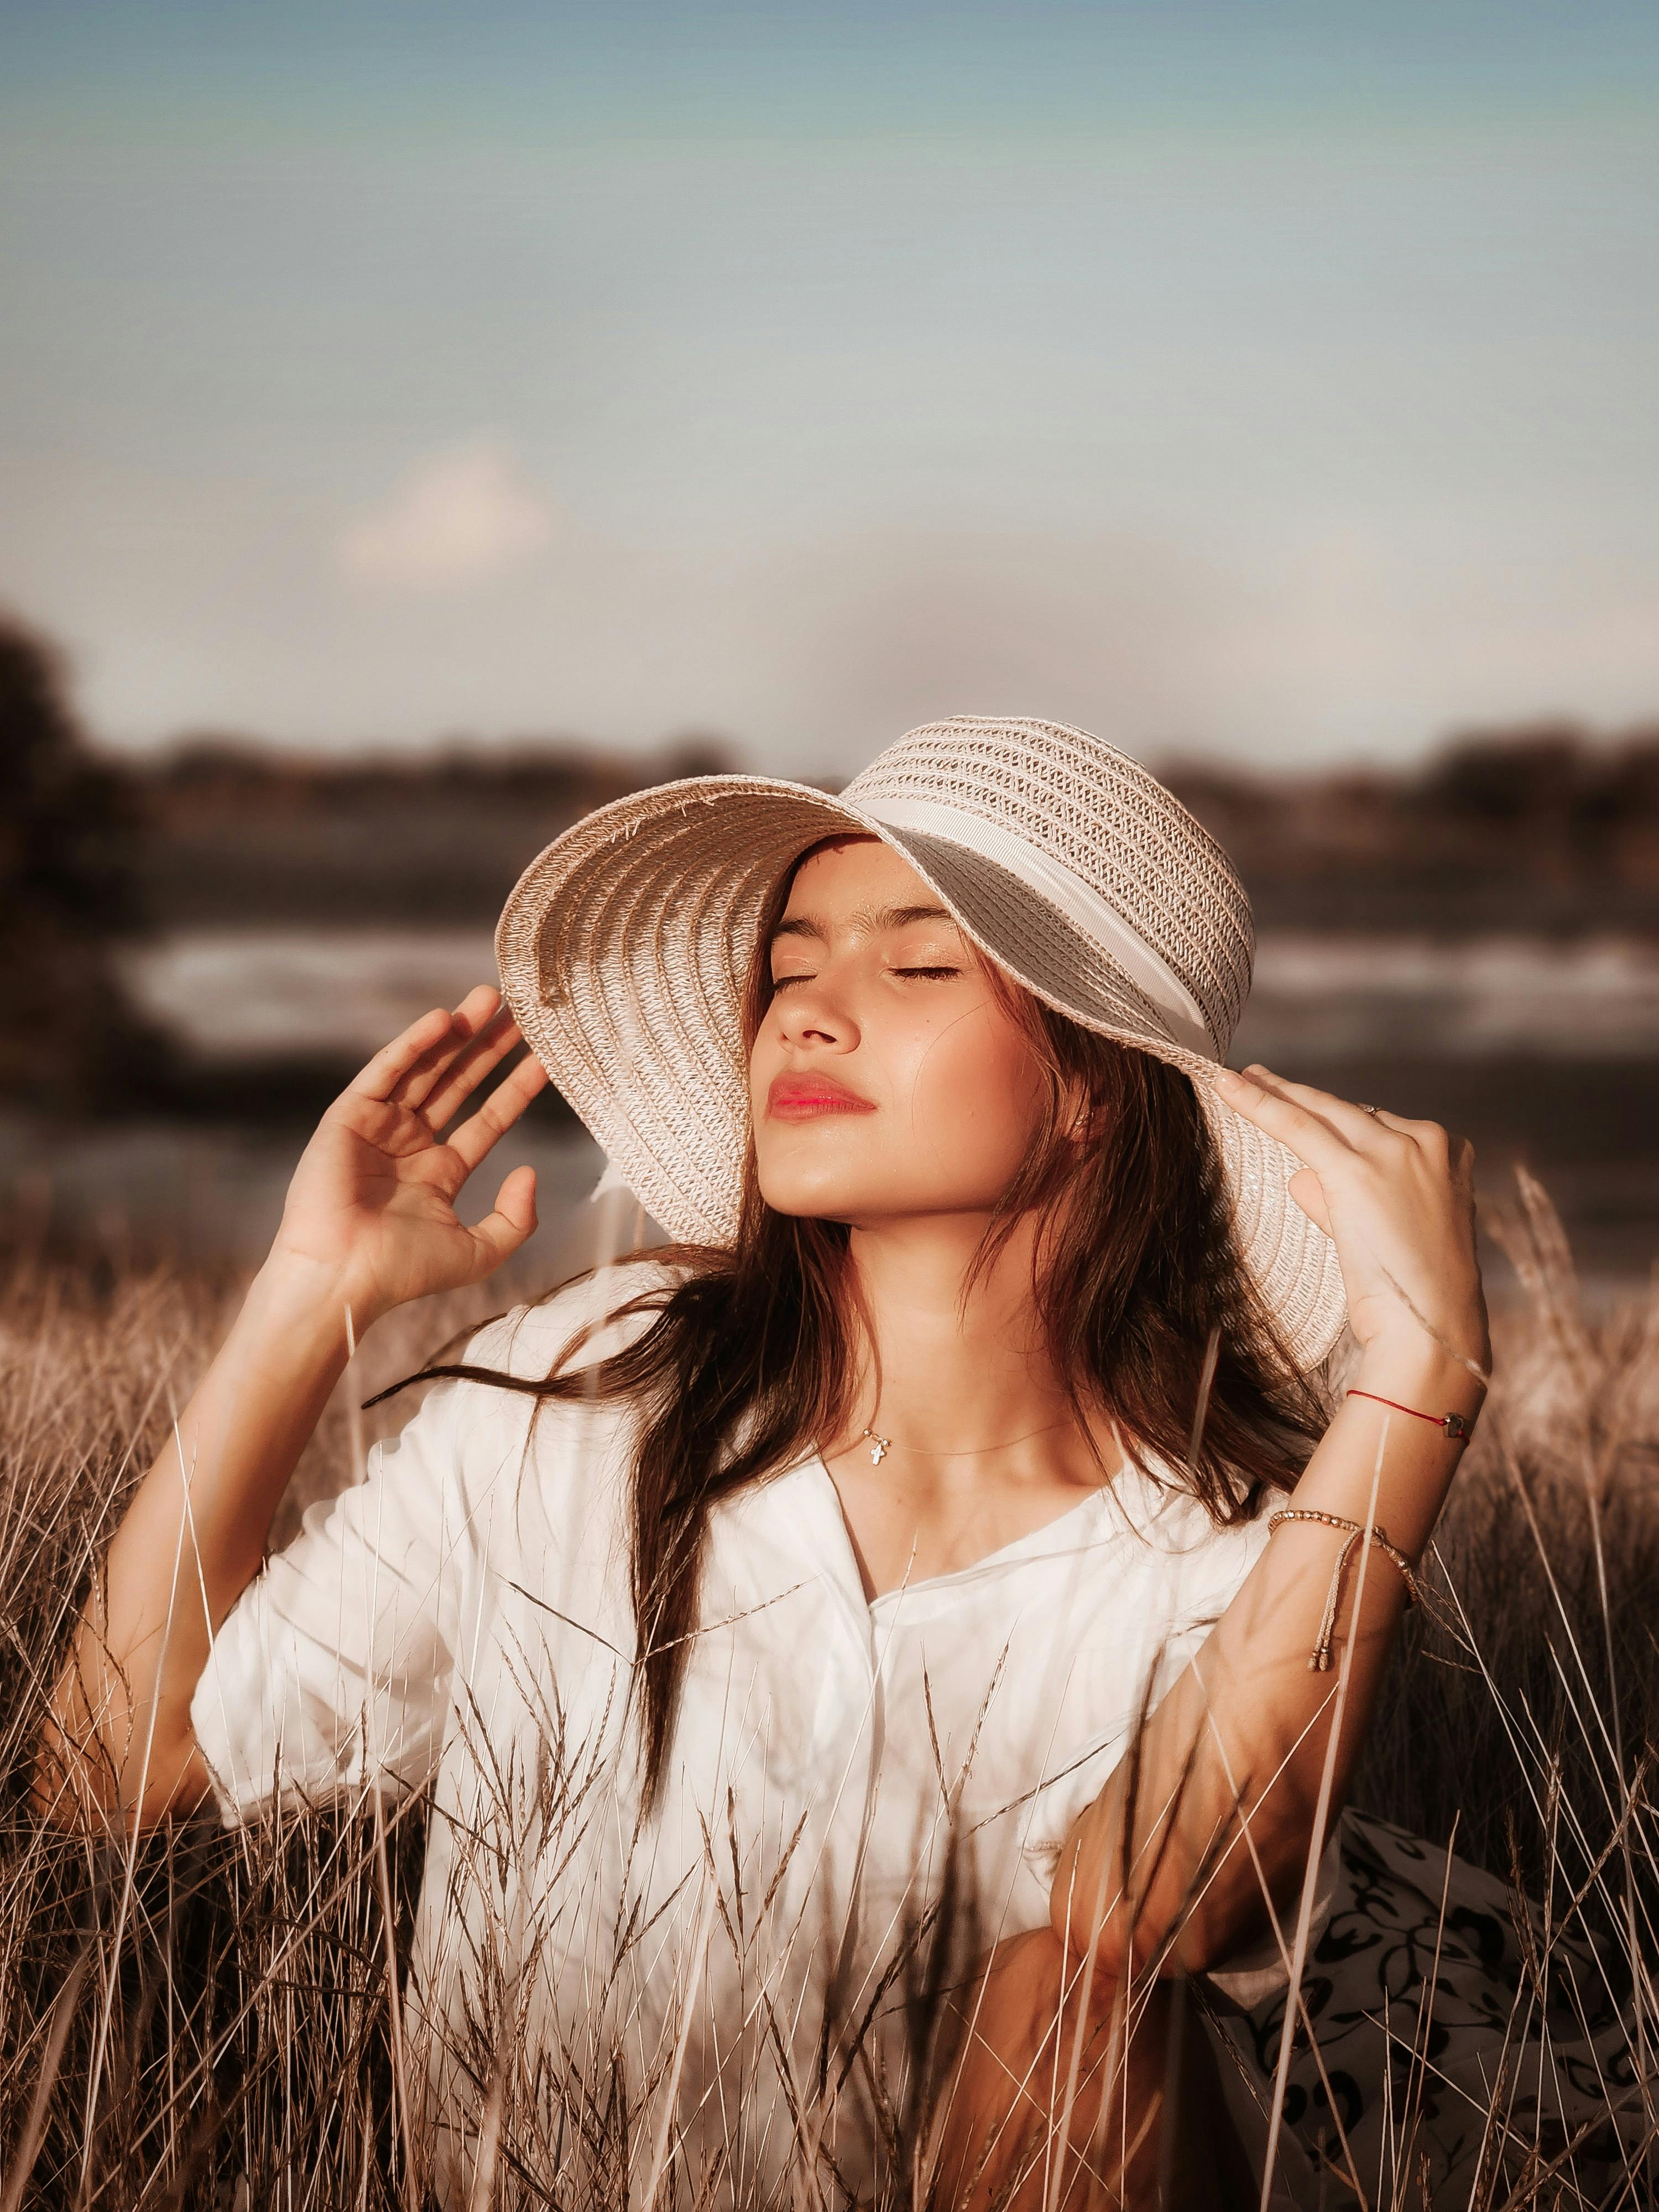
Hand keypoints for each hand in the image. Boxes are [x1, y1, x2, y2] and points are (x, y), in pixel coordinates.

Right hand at [267, 984, 548, 1327]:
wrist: (343, 1277)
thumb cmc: (404, 1272)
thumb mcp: (479, 1251)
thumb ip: (515, 1217)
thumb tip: (530, 1170)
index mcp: (439, 1173)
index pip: (488, 1119)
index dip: (516, 1087)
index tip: (545, 1057)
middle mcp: (410, 1145)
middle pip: (458, 1084)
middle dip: (488, 1047)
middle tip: (520, 1010)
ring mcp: (378, 1128)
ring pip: (425, 1070)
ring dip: (456, 1033)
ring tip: (491, 998)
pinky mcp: (348, 1117)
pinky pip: (385, 1072)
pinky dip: (413, 1045)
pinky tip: (443, 1020)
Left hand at [1215, 1064, 1488, 1379]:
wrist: (1430, 1332)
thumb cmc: (1410, 1297)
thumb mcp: (1384, 1234)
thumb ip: (1343, 1199)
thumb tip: (1300, 1176)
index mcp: (1449, 1153)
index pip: (1380, 1128)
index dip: (1337, 1123)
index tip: (1307, 1107)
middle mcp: (1427, 1143)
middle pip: (1349, 1110)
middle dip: (1301, 1095)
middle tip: (1259, 1077)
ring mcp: (1394, 1151)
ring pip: (1321, 1110)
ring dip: (1275, 1093)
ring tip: (1239, 1080)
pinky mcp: (1355, 1171)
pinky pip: (1296, 1125)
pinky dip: (1258, 1104)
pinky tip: (1226, 1085)